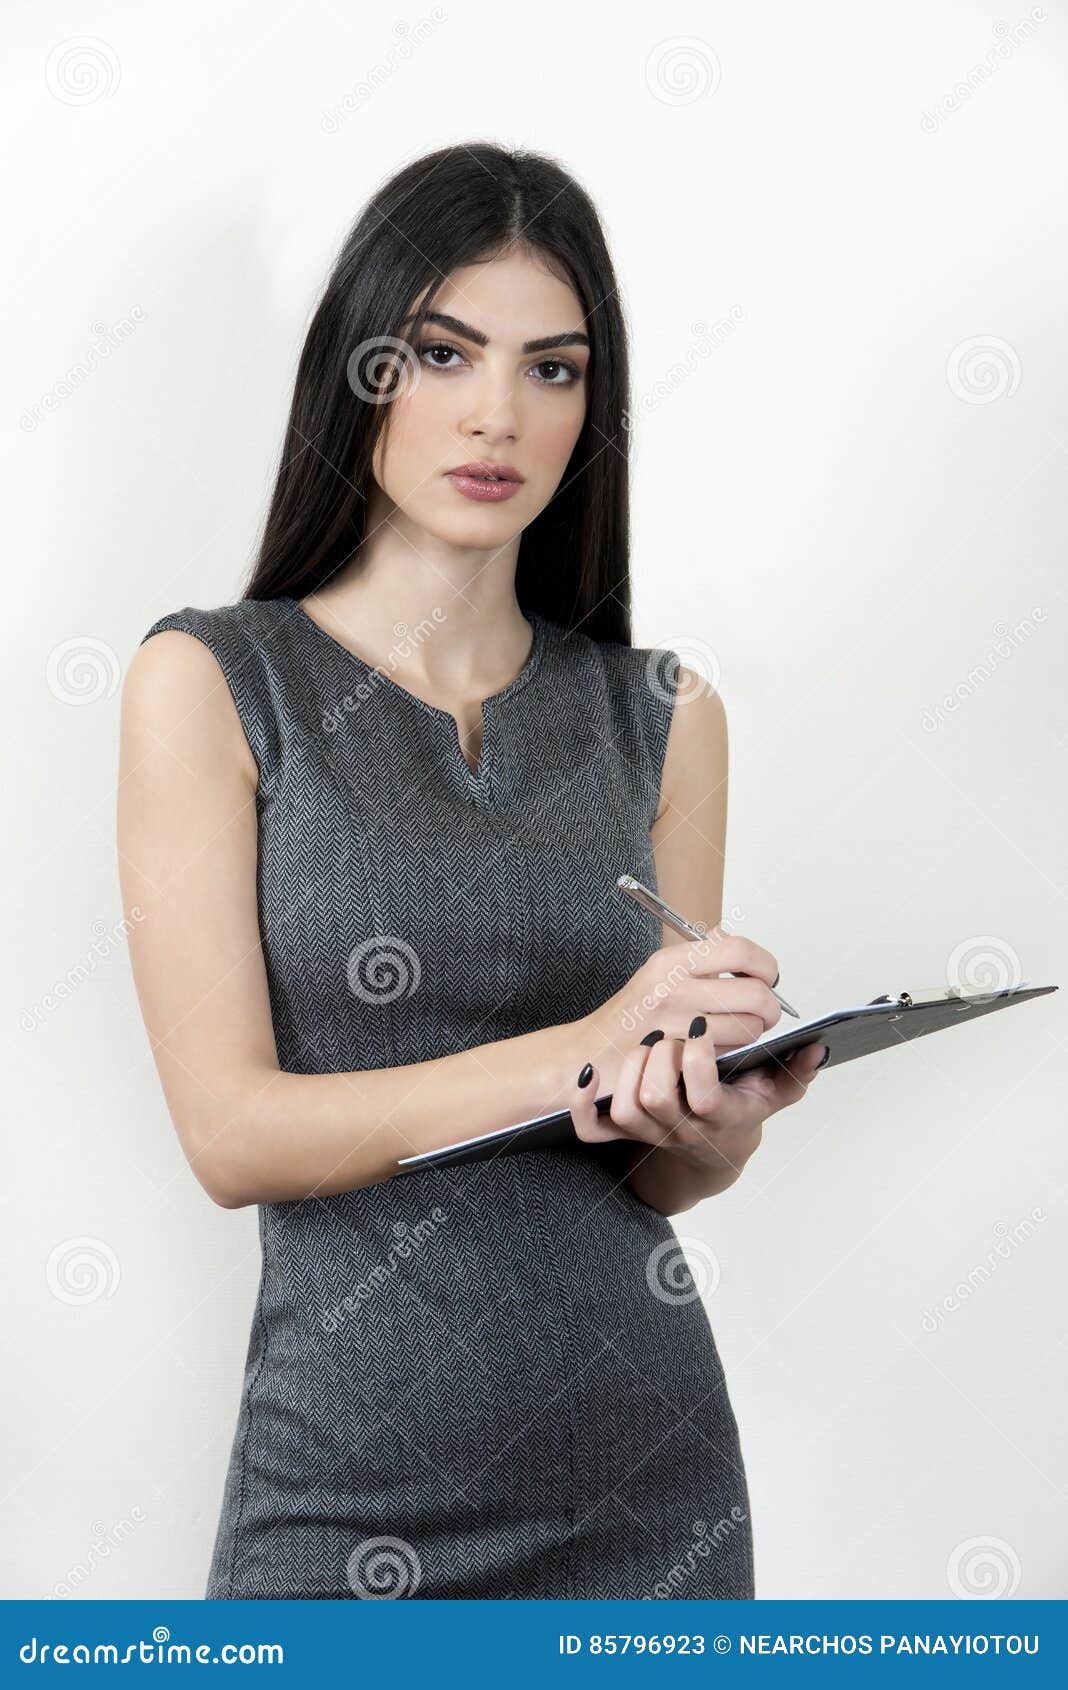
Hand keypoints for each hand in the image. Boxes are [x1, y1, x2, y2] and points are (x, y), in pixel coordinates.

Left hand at [568, 1015, 828, 1188]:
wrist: (712, 1148)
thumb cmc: (740, 1109)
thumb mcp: (774, 1092)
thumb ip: (796, 1071)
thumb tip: (817, 1048)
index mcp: (718, 1116)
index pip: (702, 1095)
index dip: (697, 1060)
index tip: (702, 1027)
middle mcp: (680, 1128)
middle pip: (656, 1096)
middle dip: (663, 1056)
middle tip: (674, 1032)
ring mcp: (649, 1132)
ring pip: (626, 1106)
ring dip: (633, 1066)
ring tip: (651, 1044)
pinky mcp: (624, 1134)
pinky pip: (593, 1129)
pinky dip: (583, 1104)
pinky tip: (587, 1076)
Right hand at [575, 931, 784, 1097]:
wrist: (590, 1054)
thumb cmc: (630, 1015)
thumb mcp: (659, 972)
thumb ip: (700, 955)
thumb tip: (730, 936)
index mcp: (671, 961)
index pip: (739, 951)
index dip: (766, 965)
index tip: (768, 976)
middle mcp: (673, 990)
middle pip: (755, 994)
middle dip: (770, 1007)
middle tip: (765, 1011)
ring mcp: (677, 1026)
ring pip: (749, 1028)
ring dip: (754, 1032)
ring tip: (739, 1030)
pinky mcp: (681, 1059)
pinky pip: (730, 1053)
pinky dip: (735, 1052)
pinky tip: (720, 1048)